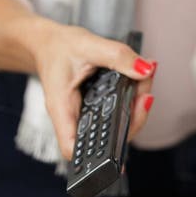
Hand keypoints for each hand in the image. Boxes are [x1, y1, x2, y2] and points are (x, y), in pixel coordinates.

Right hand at [31, 21, 155, 159]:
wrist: (49, 41)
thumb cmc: (59, 46)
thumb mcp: (88, 45)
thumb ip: (117, 56)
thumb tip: (145, 70)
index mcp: (62, 108)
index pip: (75, 148)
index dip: (97, 156)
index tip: (121, 147)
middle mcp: (74, 116)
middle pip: (104, 137)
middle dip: (132, 117)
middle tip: (146, 94)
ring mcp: (85, 112)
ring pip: (114, 122)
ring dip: (135, 104)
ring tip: (145, 79)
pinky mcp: (94, 104)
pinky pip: (114, 108)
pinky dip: (130, 95)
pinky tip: (139, 78)